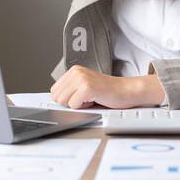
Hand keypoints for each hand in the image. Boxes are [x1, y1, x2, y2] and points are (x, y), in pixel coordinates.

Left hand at [50, 65, 165, 108]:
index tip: (81, 96)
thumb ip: (70, 90)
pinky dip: (84, 108)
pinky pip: (74, 106)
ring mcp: (81, 78)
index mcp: (74, 71)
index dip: (67, 99)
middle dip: (71, 102)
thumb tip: (55, 99)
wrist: (126, 91)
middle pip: (56, 97)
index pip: (54, 91)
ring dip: (78, 105)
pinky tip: (95, 100)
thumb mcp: (84, 87)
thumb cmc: (108, 91)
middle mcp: (76, 72)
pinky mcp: (87, 87)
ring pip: (64, 101)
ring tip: (91, 98)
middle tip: (87, 98)